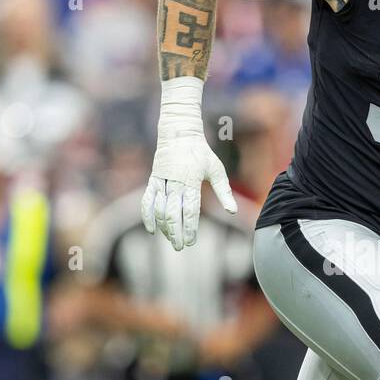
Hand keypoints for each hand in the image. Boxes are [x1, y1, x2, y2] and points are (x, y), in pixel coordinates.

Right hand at [141, 77, 236, 249]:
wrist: (179, 133)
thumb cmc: (201, 153)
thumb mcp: (216, 170)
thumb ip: (224, 192)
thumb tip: (232, 211)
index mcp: (191, 179)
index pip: (190, 208)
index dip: (190, 226)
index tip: (192, 240)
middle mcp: (175, 181)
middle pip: (172, 212)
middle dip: (175, 231)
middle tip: (180, 247)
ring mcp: (161, 180)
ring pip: (159, 208)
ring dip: (164, 226)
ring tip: (171, 239)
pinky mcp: (153, 179)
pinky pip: (147, 200)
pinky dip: (147, 215)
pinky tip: (152, 230)